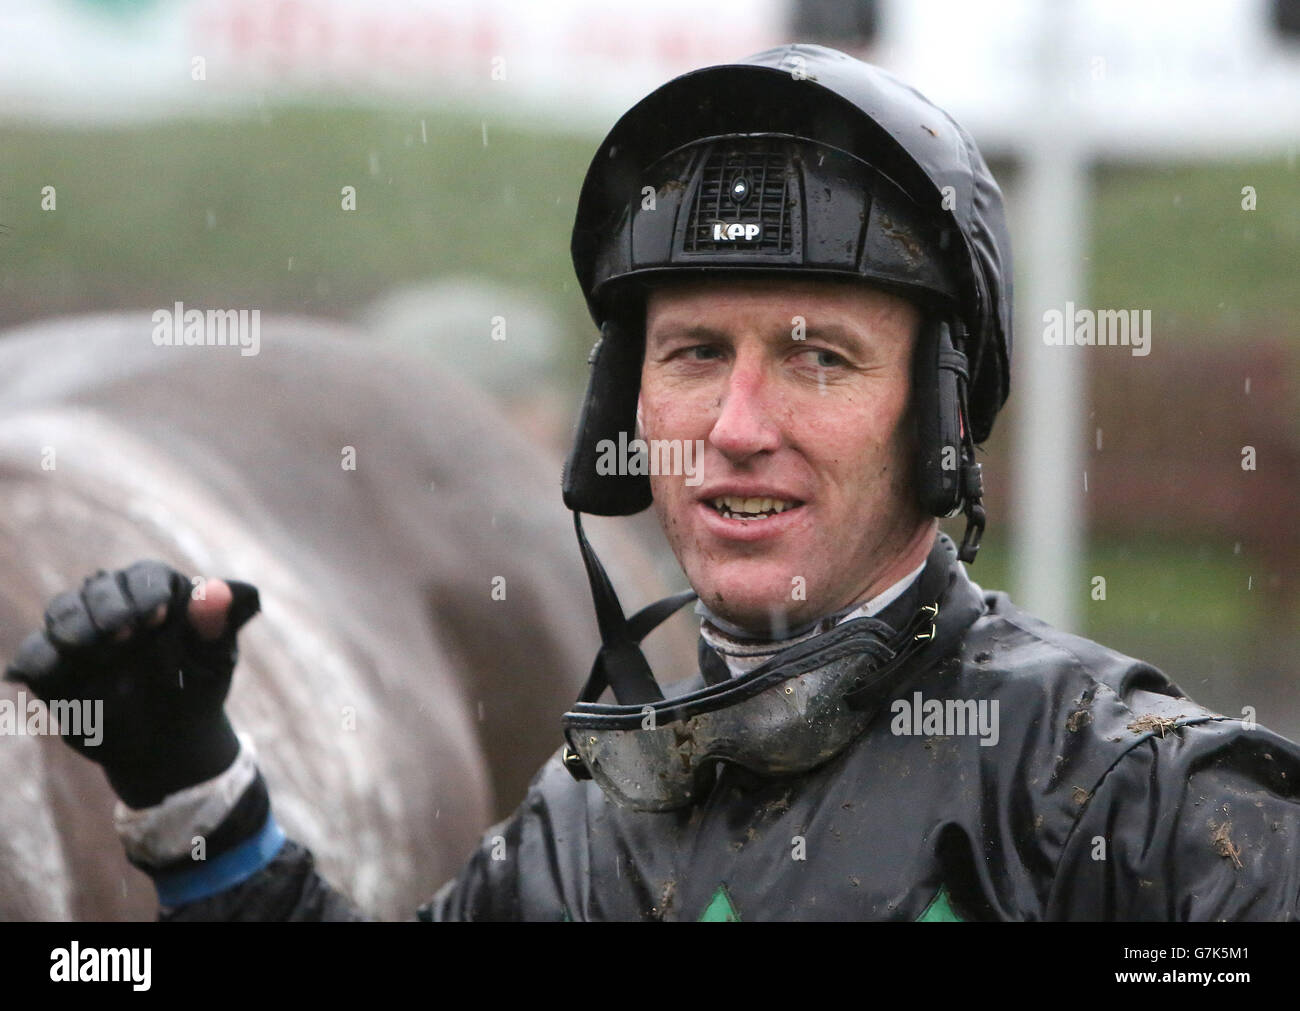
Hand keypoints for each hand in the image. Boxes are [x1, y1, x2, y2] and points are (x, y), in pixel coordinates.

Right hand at [4, 560, 259, 807]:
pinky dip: (36, 658)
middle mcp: (117, 605)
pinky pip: (35, 652)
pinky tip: (37, 672)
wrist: (166, 742)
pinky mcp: (54, 662)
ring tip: (83, 646)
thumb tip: (227, 590)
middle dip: (105, 608)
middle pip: (100, 589)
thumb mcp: (215, 661)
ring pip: (63, 612)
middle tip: (118, 634)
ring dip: (72, 626)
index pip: (147, 576)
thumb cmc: (197, 690)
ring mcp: (82, 632)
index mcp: (160, 594)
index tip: (155, 617)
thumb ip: (216, 625)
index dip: (148, 592)